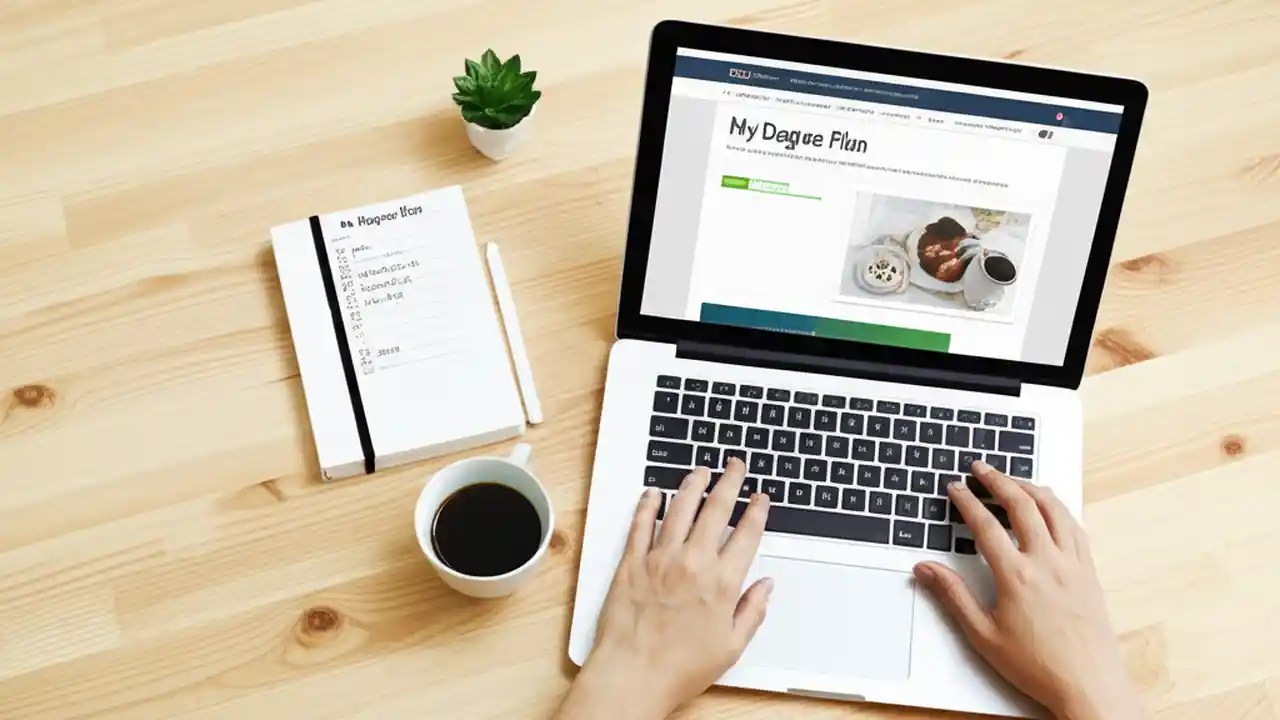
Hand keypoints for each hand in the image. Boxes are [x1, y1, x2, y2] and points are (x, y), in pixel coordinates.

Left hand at [555, 458, 771, 719]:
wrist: (633, 675)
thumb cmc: (679, 669)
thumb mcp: (731, 647)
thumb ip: (752, 611)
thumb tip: (765, 587)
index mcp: (722, 583)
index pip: (746, 534)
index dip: (757, 511)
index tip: (760, 498)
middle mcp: (693, 564)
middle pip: (716, 509)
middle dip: (730, 481)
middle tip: (735, 465)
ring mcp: (660, 559)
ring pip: (680, 508)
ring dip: (693, 484)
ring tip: (700, 470)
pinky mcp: (632, 563)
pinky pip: (641, 524)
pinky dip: (649, 505)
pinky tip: (654, 493)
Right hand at [913, 461, 1145, 719]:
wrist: (1087, 684)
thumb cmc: (1037, 665)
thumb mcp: (983, 635)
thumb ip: (952, 596)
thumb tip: (926, 570)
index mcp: (1016, 576)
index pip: (985, 525)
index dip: (966, 501)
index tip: (956, 488)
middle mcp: (1047, 562)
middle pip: (1021, 505)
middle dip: (998, 480)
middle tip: (981, 468)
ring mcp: (1073, 564)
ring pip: (1054, 509)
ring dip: (1030, 487)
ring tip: (1013, 480)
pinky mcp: (1090, 572)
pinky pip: (1076, 527)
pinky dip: (1059, 508)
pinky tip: (1051, 508)